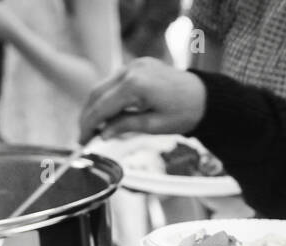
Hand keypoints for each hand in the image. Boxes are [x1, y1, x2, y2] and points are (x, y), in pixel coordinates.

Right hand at [79, 58, 206, 141]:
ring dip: (95, 106)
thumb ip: (125, 126)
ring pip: (103, 86)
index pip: (102, 107)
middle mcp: (131, 70)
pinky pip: (114, 82)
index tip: (82, 141)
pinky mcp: (138, 65)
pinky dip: (107, 97)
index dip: (89, 125)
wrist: (203, 96)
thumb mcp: (154, 126)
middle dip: (88, 116)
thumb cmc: (184, 113)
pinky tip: (108, 114)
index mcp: (135, 85)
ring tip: (94, 128)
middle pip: (97, 94)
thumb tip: (103, 134)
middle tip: (83, 136)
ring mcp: (134, 65)